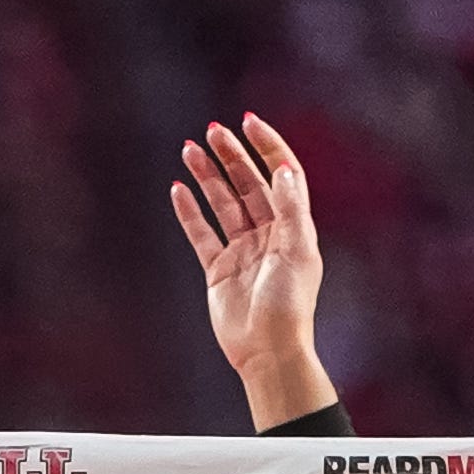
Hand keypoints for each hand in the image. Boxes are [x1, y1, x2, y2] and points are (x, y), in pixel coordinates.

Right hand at [171, 114, 335, 427]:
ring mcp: (242, 251)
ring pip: (222, 204)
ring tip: (188, 149)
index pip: (282, 174)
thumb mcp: (297, 251)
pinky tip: (177, 189)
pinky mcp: (219, 270)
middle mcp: (268, 234)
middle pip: (248, 184)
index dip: (267, 146)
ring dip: (207, 177)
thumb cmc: (289, 305)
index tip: (248, 122)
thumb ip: (291, 209)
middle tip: (212, 131)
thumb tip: (283, 169)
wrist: (267, 351)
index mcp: (294, 226)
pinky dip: (189, 212)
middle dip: (231, 156)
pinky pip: (201, 234)